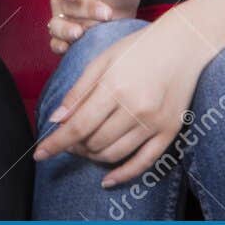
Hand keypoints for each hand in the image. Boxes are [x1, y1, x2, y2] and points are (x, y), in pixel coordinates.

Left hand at [32, 13, 211, 186]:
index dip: (56, 143)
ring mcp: (155, 123)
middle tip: (67, 137)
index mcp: (114, 87)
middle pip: (94, 142)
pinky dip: (123, 174)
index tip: (39, 155)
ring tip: (84, 147)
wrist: (184, 44)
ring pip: (113, 154)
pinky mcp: (170, 132)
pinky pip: (144, 163)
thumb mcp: (102, 60)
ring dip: (92, 156)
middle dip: (74, 145)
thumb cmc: (137, 48)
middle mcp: (135, 109)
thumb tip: (56, 120)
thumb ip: (78, 91)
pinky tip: (107, 180)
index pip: (78, 126)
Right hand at [47, 0, 141, 52]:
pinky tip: (67, 49)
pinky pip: (58, 43)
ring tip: (79, 33)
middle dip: (84, 11)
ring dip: (65, 31)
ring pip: (56, 27)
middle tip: (107, 13)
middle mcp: (64, 1)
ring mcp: (66, 20)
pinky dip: (60, 47)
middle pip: (63, 6)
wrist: (124, 1)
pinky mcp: (72, 37)